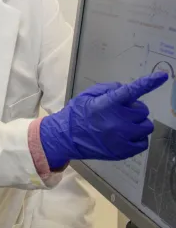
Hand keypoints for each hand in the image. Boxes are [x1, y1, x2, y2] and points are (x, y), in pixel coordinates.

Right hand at [40, 71, 167, 169]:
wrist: (65, 138)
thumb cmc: (75, 115)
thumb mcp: (87, 96)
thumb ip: (107, 89)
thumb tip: (125, 89)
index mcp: (108, 104)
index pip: (133, 90)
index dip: (150, 82)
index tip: (163, 76)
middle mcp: (118, 120)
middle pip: (142, 110)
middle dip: (133, 110)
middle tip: (119, 113)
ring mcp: (122, 137)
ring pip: (146, 126)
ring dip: (137, 124)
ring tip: (123, 126)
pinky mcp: (123, 151)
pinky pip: (143, 142)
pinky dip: (137, 138)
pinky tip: (124, 136)